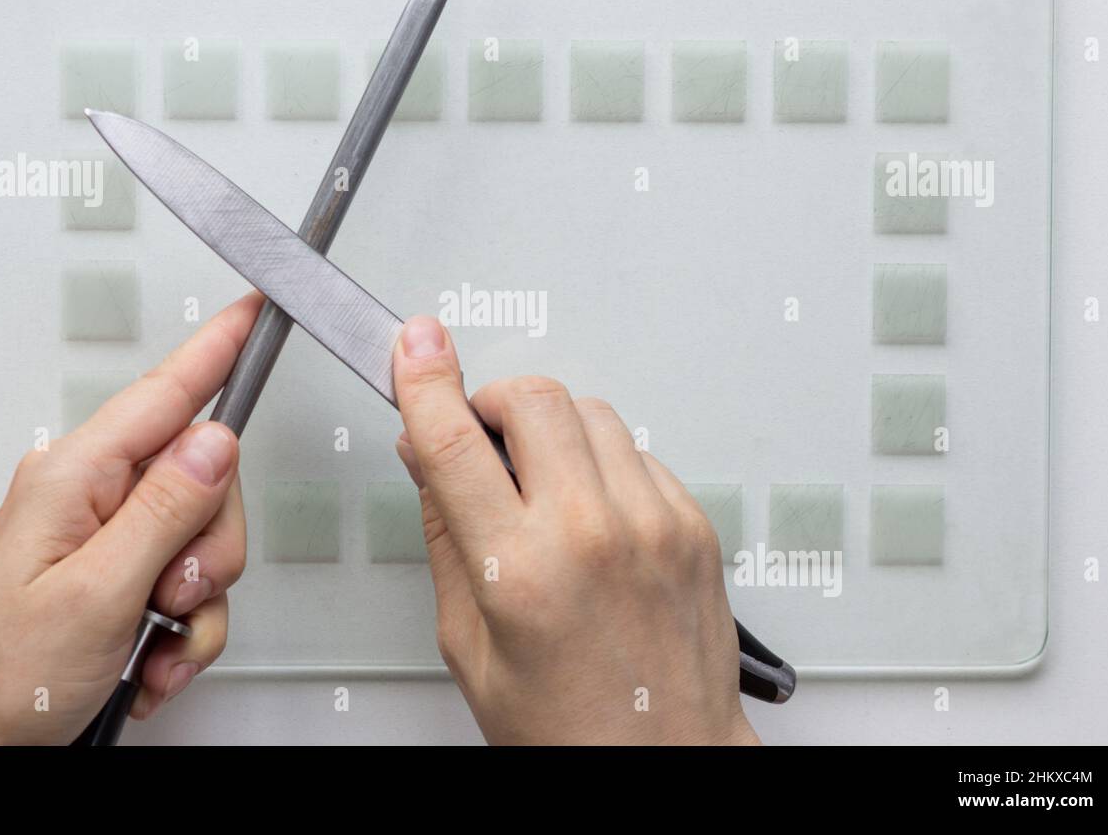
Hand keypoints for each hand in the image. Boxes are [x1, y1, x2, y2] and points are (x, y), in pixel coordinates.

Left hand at [0, 293, 263, 744]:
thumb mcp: (96, 594)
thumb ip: (165, 511)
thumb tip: (217, 442)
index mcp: (75, 477)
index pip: (165, 394)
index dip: (216, 349)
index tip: (254, 309)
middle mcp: (90, 494)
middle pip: (204, 480)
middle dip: (211, 549)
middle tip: (177, 595)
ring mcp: (103, 535)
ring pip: (203, 538)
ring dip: (196, 603)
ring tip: (153, 641)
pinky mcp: (113, 573)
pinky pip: (185, 582)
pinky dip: (181, 629)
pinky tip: (150, 657)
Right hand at [391, 316, 758, 744]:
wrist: (666, 761)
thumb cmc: (570, 727)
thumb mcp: (470, 643)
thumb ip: (446, 535)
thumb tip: (426, 455)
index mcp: (519, 572)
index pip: (455, 441)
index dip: (426, 380)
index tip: (415, 346)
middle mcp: (592, 534)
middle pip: (533, 397)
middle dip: (493, 402)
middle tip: (480, 439)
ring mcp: (653, 522)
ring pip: (589, 411)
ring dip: (551, 431)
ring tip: (540, 485)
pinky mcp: (692, 522)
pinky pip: (636, 450)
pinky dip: (602, 463)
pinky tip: (590, 511)